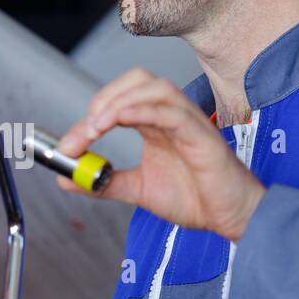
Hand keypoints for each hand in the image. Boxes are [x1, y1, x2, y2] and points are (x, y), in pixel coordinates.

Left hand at [58, 68, 265, 240]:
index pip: (118, 101)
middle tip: (85, 130)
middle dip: (104, 98)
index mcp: (155, 124)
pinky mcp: (202, 135)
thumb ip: (104, 182)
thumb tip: (66, 177)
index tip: (67, 146)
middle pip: (136, 80)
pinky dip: (144, 110)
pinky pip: (173, 111)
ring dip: (120, 101)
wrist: (231, 218)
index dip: (88, 118)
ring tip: (97, 126)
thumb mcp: (139, 190)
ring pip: (155, 88)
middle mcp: (171, 116)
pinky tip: (122, 121)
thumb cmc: (196, 198)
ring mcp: (188, 122)